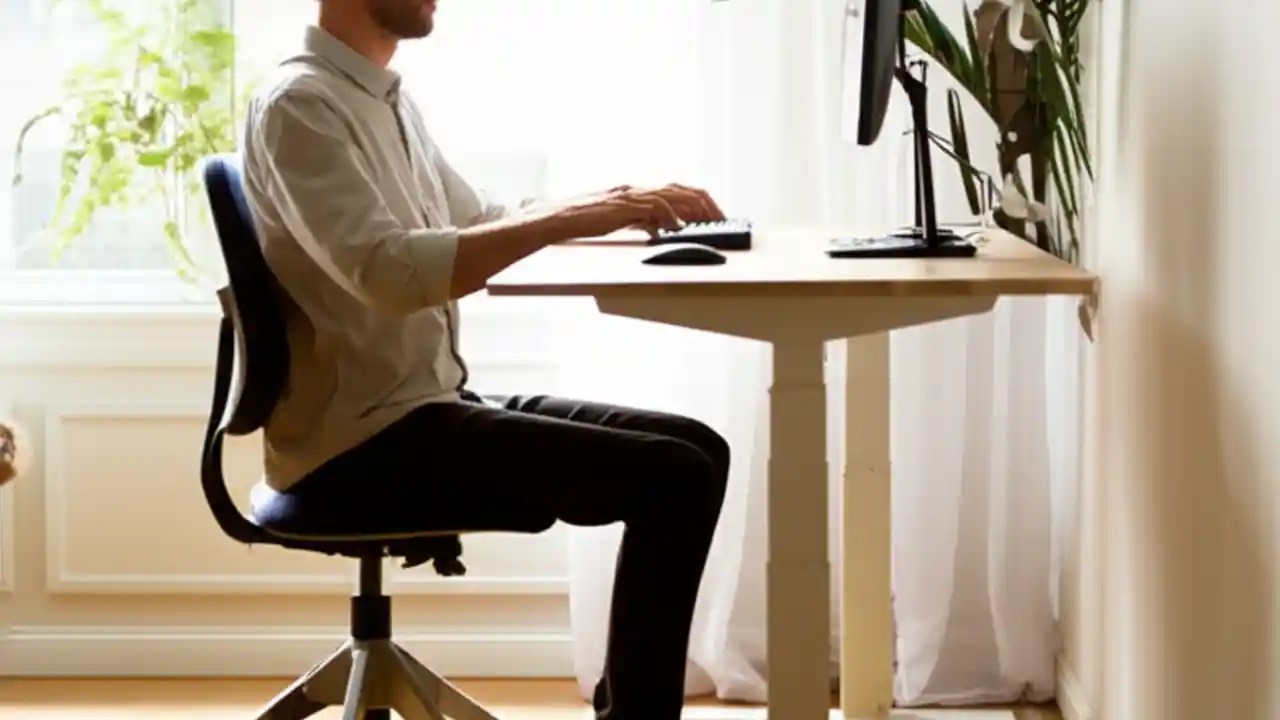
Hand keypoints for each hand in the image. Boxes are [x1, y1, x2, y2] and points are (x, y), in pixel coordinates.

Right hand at [545, 184, 724, 240]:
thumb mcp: (621, 221)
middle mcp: (639, 189)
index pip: (678, 191)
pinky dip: (669, 215)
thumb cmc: (586, 220)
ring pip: (674, 194)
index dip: (700, 202)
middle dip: (706, 204)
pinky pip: (654, 206)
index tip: (714, 216)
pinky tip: (677, 227)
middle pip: (683, 189)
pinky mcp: (624, 205)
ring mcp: (632, 195)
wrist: (560, 217)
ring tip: (708, 221)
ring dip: (694, 208)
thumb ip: (642, 222)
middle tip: (722, 218)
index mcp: (640, 192)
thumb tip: (661, 230)